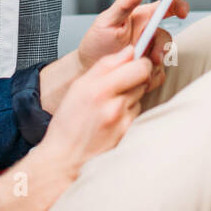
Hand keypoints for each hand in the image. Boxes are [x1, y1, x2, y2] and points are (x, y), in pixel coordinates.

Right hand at [37, 47, 153, 176]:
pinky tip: (113, 119)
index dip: (141, 62)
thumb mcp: (79, 86)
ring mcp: (123, 122)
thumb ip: (106, 64)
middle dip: (136, 77)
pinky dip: (129, 113)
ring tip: (111, 105)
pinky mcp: (129, 135)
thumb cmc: (69, 123)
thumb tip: (130, 51)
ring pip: (140, 97)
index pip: (140, 66)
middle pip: (144, 80)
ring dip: (131, 97)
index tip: (135, 63)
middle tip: (121, 84)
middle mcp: (114, 106)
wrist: (66, 159)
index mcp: (99, 89)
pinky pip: (137, 114)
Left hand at [78, 0, 186, 93]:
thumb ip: (125, 3)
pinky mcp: (148, 70)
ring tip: (134, 67)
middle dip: (162, 48)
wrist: (86, 69)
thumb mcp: (107, 20)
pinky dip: (150, 77)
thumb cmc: (95, 42)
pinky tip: (135, 77)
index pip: (167, 7)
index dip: (179, 6)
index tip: (183, 12)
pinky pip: (159, 74)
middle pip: (167, 37)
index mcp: (142, 18)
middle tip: (153, 57)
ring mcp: (149, 53)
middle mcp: (148, 35)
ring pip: (165, 58)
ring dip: (154, 65)